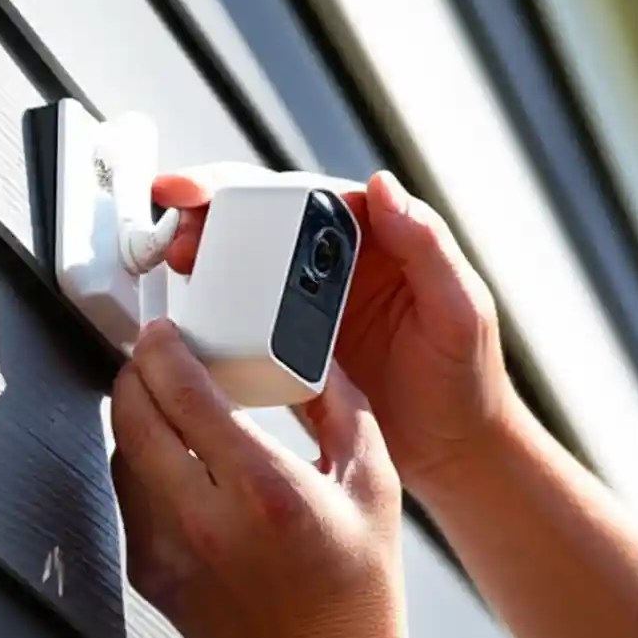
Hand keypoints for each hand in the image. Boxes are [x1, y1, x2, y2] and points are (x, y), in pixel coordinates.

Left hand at [111, 319, 408, 637]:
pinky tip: (175, 459)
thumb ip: (342, 407)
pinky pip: (129, 497)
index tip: (165, 333)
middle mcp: (205, 523)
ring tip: (169, 404)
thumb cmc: (356, 593)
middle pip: (133, 417)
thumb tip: (312, 358)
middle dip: (137, 372)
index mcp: (264, 491)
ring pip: (121, 454)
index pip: (183, 395)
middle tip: (156, 356)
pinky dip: (141, 464)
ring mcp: (169, 553)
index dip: (163, 349)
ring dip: (137, 417)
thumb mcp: (374, 484)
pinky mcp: (152, 575)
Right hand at [154, 169, 511, 502]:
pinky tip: (184, 311)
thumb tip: (381, 184)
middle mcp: (338, 264)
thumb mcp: (461, 309)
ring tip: (168, 258)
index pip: (306, 196)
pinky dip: (210, 309)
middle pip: (263, 220)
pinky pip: (244, 317)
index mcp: (378, 240)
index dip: (251, 185)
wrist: (452, 452)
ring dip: (204, 252)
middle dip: (210, 211)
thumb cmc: (469, 381)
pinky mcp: (291, 347)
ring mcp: (310, 305)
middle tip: (172, 223)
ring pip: (245, 263)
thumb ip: (428, 247)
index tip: (208, 189)